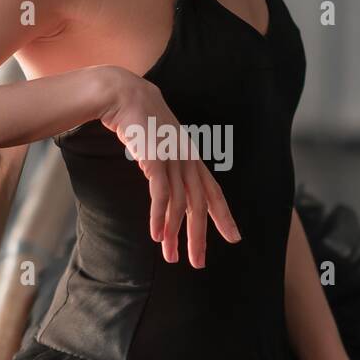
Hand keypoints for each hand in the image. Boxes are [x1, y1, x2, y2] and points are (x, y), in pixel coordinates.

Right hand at [99, 68, 241, 268]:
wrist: (126, 96)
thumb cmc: (141, 122)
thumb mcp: (161, 146)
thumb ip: (167, 166)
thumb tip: (168, 189)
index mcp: (192, 159)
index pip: (214, 192)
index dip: (224, 216)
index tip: (234, 238)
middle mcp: (187, 161)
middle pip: (200, 205)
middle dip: (200, 236)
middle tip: (198, 263)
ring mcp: (172, 160)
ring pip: (180, 204)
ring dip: (175, 234)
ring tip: (171, 257)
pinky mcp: (154, 160)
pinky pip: (160, 194)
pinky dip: (159, 216)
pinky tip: (157, 235)